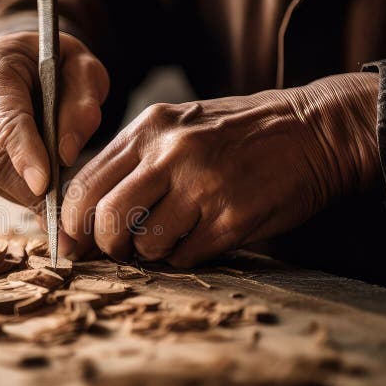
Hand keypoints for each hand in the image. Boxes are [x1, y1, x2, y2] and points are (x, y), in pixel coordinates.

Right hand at [0, 32, 108, 206]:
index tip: (45, 184)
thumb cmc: (54, 60)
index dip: (25, 154)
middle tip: (60, 211)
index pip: (5, 118)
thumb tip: (66, 154)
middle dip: (27, 187)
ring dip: (23, 196)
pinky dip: (18, 193)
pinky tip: (41, 203)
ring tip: (55, 215)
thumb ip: (81, 103)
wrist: (20, 57)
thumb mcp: (80, 67)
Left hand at [61, 73, 379, 266]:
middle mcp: (172, 154)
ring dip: (150, 252)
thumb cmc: (236, 135)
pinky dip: (184, 256)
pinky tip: (201, 237)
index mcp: (150, 129)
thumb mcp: (178, 129)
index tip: (72, 243)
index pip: (85, 183)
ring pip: (145, 243)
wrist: (314, 131)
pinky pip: (185, 256)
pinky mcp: (232, 217)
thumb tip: (85, 217)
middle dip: (106, 245)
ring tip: (172, 236)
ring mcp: (203, 185)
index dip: (70, 223)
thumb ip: (131, 164)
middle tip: (119, 249)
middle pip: (107, 217)